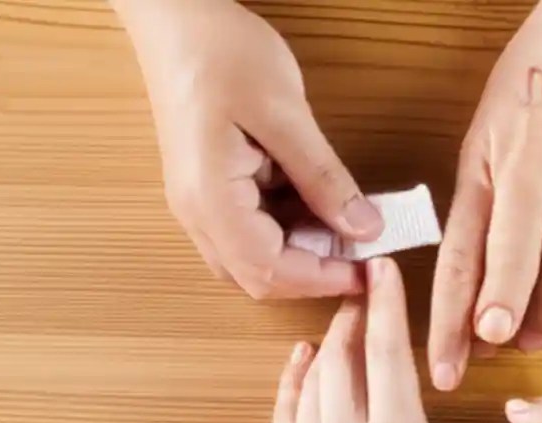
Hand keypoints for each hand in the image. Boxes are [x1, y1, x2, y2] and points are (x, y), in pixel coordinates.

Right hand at [112, 0, 382, 298]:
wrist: (173, 17)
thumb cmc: (219, 53)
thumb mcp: (285, 113)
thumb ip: (324, 178)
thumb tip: (364, 228)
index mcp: (210, 199)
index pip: (269, 270)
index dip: (322, 279)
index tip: (368, 268)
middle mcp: (197, 213)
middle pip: (259, 275)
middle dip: (315, 270)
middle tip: (363, 248)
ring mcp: (199, 202)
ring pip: (256, 255)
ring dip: (305, 248)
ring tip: (349, 220)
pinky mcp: (210, 188)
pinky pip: (252, 228)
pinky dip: (291, 226)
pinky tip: (322, 201)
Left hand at [223, 258, 541, 422]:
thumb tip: (534, 422)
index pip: (390, 355)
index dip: (387, 306)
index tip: (383, 270)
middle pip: (345, 356)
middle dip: (355, 314)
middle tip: (363, 287)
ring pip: (313, 377)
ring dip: (328, 342)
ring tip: (344, 320)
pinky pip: (284, 410)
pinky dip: (291, 378)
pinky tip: (300, 361)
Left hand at [428, 0, 541, 390]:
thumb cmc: (529, 79)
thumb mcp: (483, 130)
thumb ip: (477, 203)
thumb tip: (464, 284)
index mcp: (496, 157)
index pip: (470, 241)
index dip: (458, 299)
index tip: (450, 349)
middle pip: (524, 247)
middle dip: (505, 304)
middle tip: (485, 356)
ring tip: (531, 345)